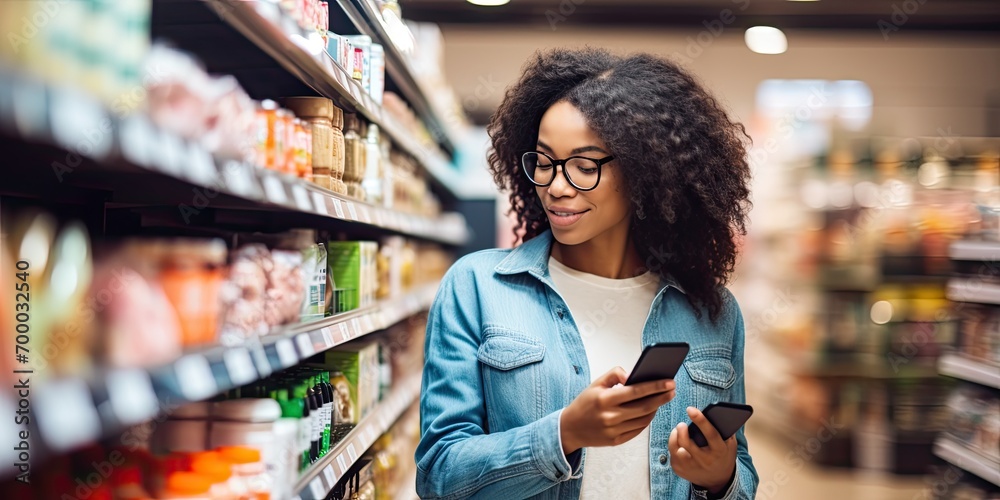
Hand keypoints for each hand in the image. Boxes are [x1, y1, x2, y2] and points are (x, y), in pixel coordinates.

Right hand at [560, 367, 675, 453]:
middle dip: (662, 397)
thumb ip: (615, 374)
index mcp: (604, 399)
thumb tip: (633, 376)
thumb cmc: (585, 403)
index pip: (636, 391)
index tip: (669, 381)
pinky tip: (651, 411)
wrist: (570, 428)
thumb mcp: (596, 384)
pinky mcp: (616, 441)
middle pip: (644, 407)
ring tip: (662, 399)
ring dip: (656, 409)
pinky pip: (637, 430)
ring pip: (644, 420)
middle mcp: (610, 416)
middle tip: (672, 390)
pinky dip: (647, 420)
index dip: (655, 386)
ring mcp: (613, 431)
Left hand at [668, 406, 737, 493]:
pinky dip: (673, 445)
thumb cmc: (723, 456)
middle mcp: (705, 461)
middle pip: (687, 443)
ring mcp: (692, 468)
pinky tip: (677, 442)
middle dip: (681, 430)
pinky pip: (672, 455)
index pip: (710, 434)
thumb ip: (724, 430)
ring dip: (674, 437)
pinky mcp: (680, 471)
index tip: (690, 409)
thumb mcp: (730, 444)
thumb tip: (712, 413)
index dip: (700, 420)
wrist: (718, 481)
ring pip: (676, 449)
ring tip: (678, 431)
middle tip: (681, 424)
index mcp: (719, 451)